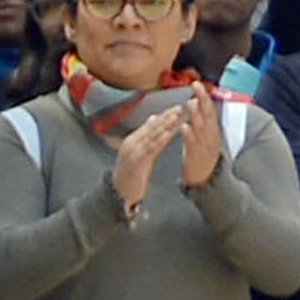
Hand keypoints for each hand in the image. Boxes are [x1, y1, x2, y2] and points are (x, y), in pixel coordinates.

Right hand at [110, 94, 190, 212]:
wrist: (120, 192)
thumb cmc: (131, 173)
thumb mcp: (139, 152)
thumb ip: (147, 135)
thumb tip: (153, 118)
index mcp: (133, 140)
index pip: (151, 125)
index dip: (164, 115)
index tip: (178, 107)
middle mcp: (131, 143)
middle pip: (151, 127)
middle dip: (166, 117)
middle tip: (180, 107)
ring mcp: (132, 151)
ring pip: (151, 135)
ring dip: (165, 125)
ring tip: (176, 116)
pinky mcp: (136, 161)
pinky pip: (150, 148)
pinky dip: (159, 140)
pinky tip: (169, 133)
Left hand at [172, 89, 222, 190]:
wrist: (206, 178)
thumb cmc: (202, 154)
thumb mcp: (205, 135)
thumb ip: (202, 120)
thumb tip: (198, 102)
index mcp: (211, 129)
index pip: (209, 109)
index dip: (204, 96)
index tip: (197, 83)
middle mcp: (210, 134)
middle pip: (208, 114)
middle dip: (202, 99)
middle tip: (196, 86)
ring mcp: (204, 144)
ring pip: (201, 127)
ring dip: (196, 114)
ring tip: (189, 103)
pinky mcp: (196, 155)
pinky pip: (192, 144)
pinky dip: (189, 134)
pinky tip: (184, 127)